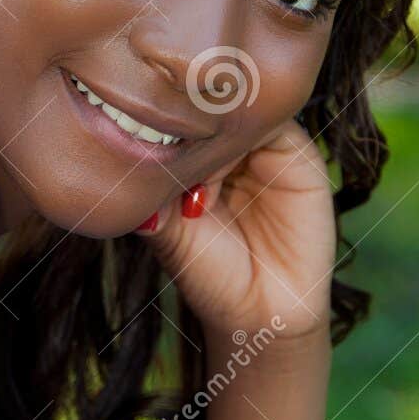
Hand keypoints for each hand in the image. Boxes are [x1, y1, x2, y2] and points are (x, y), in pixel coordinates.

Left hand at [134, 118, 336, 341]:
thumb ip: (153, 196)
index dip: (156, 123)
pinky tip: (210, 185)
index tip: (131, 152)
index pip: (182, 113)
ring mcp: (266, 151)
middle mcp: (235, 149)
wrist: (260, 315)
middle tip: (157, 167)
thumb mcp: (170, 233)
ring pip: (240, 110)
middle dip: (180, 126)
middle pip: (210, 104)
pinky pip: (274, 127)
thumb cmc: (211, 275)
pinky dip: (240, 142)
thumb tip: (119, 161)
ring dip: (206, 137)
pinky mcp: (298, 158)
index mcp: (202, 158)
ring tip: (185, 188)